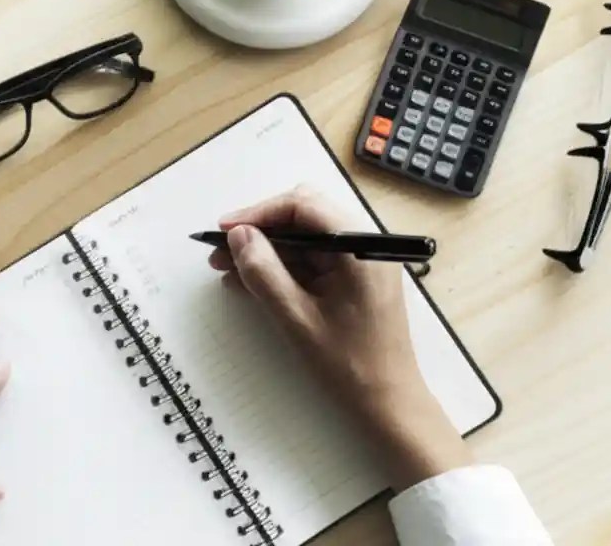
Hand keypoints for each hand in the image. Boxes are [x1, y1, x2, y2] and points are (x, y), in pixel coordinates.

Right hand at [210, 186, 471, 490]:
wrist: (388, 404)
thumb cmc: (349, 366)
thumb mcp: (297, 318)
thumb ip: (265, 272)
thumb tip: (239, 235)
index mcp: (360, 247)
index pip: (304, 206)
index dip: (259, 213)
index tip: (224, 229)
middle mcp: (365, 245)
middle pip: (304, 216)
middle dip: (261, 230)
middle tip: (223, 251)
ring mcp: (360, 263)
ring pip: (304, 239)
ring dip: (267, 250)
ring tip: (227, 268)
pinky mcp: (353, 281)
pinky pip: (312, 261)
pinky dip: (282, 268)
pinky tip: (250, 281)